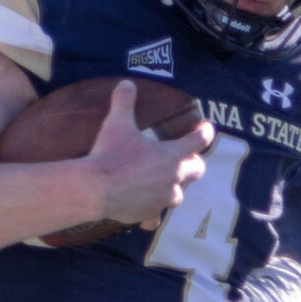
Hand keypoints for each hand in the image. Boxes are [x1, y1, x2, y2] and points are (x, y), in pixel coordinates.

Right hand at [84, 79, 213, 230]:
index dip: (204, 132)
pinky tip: (147, 214)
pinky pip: (155, 218)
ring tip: (164, 183)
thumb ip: (124, 101)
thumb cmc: (110, 154)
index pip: (199, 140)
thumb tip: (126, 83)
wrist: (94, 189)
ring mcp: (162, 200)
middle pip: (196, 171)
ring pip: (177, 195)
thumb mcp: (117, 123)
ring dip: (173, 187)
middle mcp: (173, 179)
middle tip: (186, 158)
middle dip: (193, 163)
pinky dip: (152, 214)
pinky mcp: (147, 215)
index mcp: (173, 155)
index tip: (206, 128)